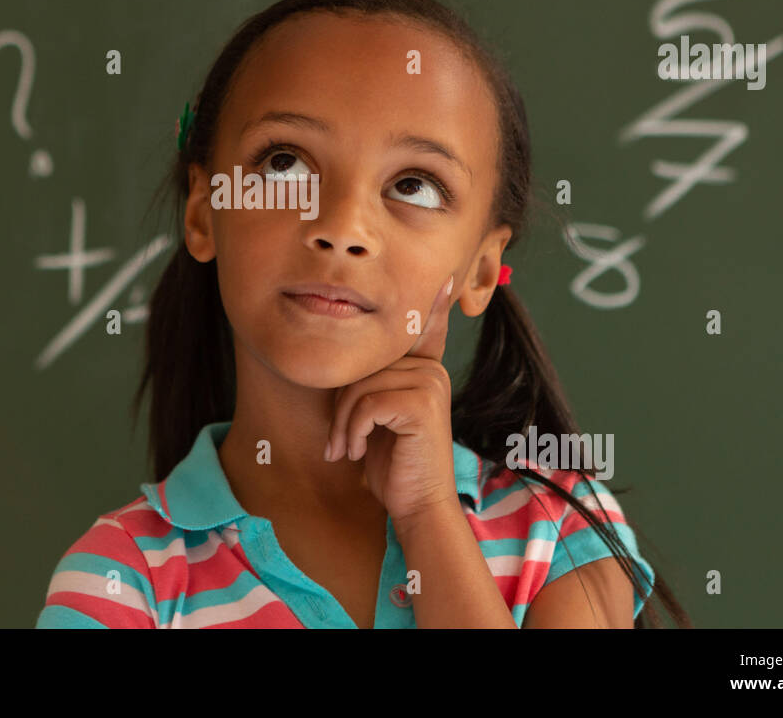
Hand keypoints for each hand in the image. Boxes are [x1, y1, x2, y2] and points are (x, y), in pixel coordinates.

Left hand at [325, 274, 458, 524]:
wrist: (415, 505)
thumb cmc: (391, 463)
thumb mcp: (379, 417)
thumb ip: (374, 386)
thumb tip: (350, 351)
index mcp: (424, 370)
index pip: (422, 330)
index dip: (431, 304)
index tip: (442, 276)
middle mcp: (431, 370)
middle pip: (363, 365)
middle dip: (342, 407)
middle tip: (339, 442)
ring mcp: (430, 384)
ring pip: (360, 386)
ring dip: (343, 424)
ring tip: (345, 450)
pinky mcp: (422, 403)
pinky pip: (367, 403)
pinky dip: (353, 430)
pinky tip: (357, 452)